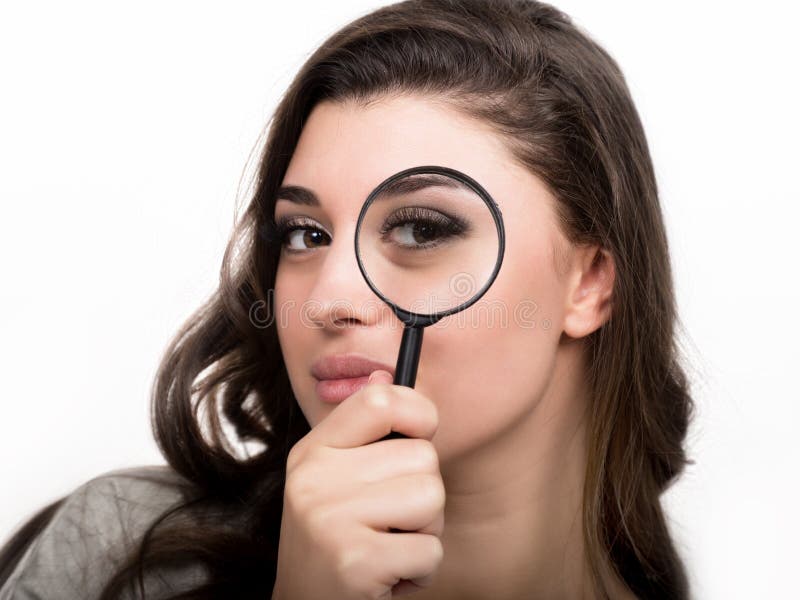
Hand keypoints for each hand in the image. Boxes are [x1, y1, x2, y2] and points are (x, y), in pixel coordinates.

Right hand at [271, 369, 444, 599]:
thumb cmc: (335, 542)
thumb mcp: (334, 480)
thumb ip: (361, 432)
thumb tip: (388, 373)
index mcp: (314, 452)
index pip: (380, 399)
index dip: (419, 411)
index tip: (421, 434)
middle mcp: (315, 478)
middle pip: (422, 457)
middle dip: (422, 495)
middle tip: (389, 522)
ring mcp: (330, 518)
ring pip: (432, 498)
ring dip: (424, 533)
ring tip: (389, 546)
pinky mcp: (353, 561)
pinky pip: (430, 550)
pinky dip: (421, 571)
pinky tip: (388, 576)